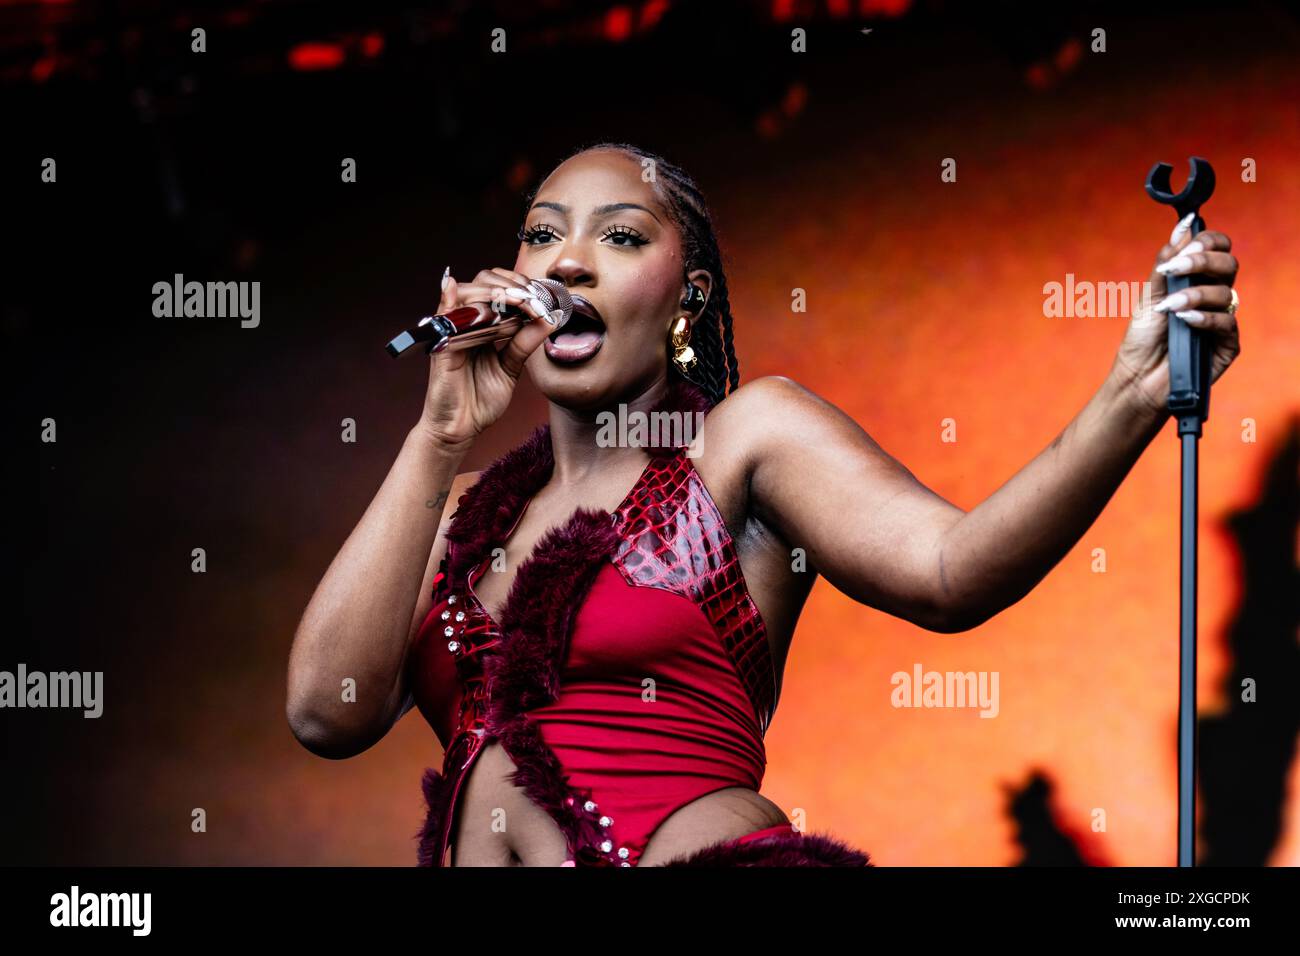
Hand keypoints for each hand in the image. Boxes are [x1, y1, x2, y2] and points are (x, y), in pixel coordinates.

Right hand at [416, 266, 565, 450]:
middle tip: (534, 298)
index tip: (543, 296)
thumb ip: (525, 342)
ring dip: (496, 294)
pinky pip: (444, 318)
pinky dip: (452, 301)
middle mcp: (466, 324)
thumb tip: (549, 318)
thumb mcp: (511, 367)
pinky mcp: (442, 347)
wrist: (461, 429)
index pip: (498, 289)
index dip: (520, 287)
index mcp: (482, 326)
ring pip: (468, 294)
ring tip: (521, 302)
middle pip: (483, 283)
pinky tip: (461, 289)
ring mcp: (452, 333)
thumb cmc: (481, 400)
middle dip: (512, 285)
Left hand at [1111, 213, 1241, 418]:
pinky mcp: (1227, 345)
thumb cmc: (1143, 337)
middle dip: (1203, 261)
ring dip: (1195, 295)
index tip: (1185, 245)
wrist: (1137, 377)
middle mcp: (1214, 296)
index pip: (1217, 249)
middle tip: (1177, 268)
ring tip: (1171, 306)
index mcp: (1198, 280)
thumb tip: (1183, 227)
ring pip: (1226, 294)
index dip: (1207, 241)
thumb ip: (1167, 263)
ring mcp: (1222, 320)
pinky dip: (1204, 318)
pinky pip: (1226, 323)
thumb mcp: (1150, 296)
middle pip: (1228, 265)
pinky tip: (1185, 321)